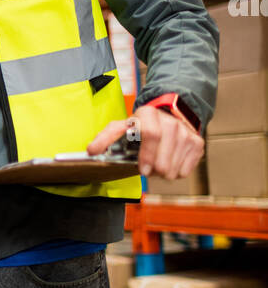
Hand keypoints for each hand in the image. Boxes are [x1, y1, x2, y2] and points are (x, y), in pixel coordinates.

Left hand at [88, 104, 203, 178]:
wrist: (170, 115)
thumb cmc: (142, 126)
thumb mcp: (122, 126)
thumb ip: (106, 138)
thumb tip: (91, 151)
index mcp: (148, 114)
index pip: (151, 134)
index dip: (147, 155)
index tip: (142, 170)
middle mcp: (170, 121)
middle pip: (162, 160)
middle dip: (152, 170)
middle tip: (146, 168)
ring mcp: (185, 133)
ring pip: (172, 169)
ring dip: (162, 172)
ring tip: (156, 163)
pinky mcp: (197, 143)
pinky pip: (184, 171)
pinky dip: (174, 172)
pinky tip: (170, 161)